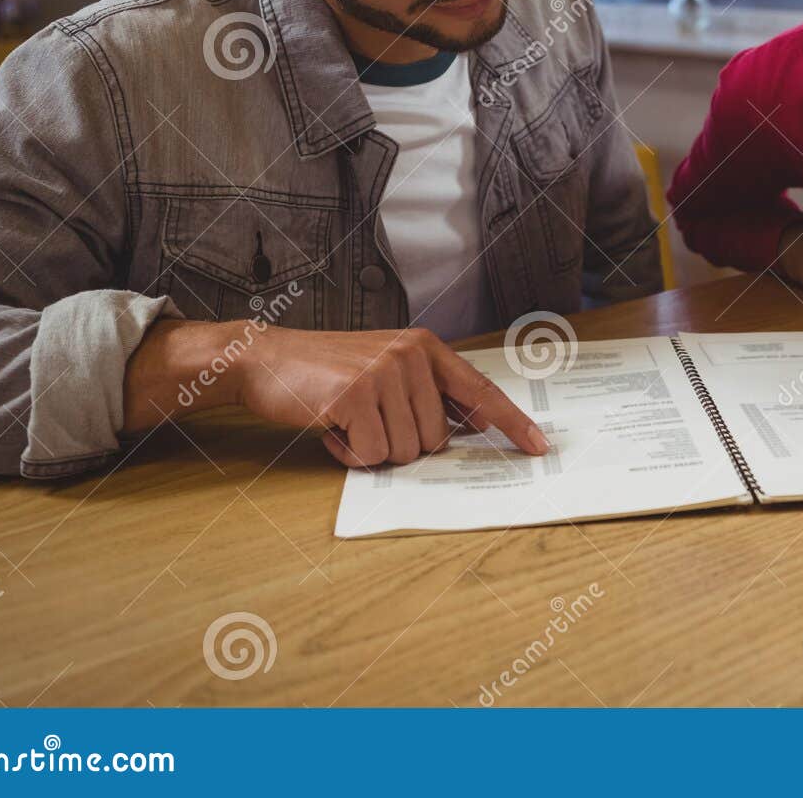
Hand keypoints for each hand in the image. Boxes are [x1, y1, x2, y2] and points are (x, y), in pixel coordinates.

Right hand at [124, 322, 548, 466]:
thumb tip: (468, 428)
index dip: (512, 422)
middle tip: (364, 420)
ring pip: (405, 451)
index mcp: (424, 348)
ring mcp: (383, 373)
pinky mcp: (355, 395)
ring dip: (371, 449)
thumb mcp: (384, 370)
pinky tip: (331, 427)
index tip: (539, 446)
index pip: (481, 390)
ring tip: (345, 420)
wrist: (264, 359)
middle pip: (436, 438)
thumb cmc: (325, 372)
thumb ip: (425, 394)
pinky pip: (371, 454)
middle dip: (399, 443)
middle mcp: (410, 356)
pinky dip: (348, 453)